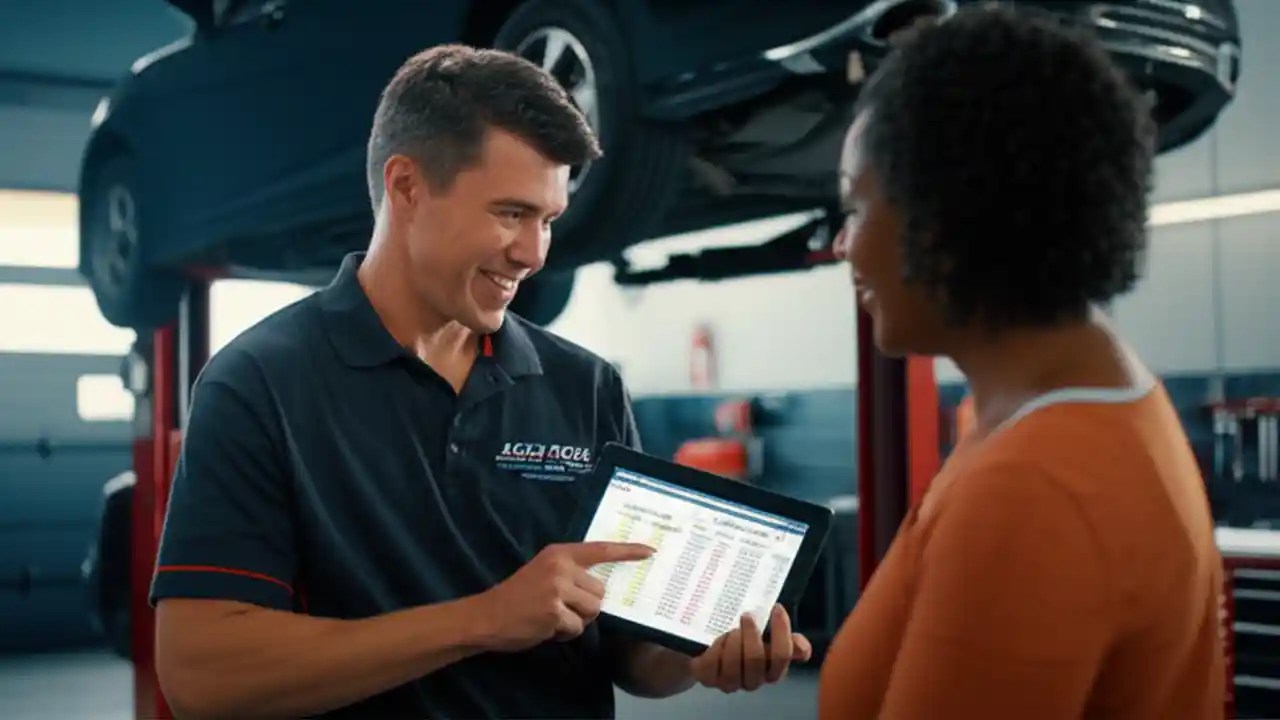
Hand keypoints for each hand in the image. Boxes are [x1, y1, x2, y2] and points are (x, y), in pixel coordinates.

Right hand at [475, 541, 653, 652]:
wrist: (486, 616)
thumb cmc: (517, 596)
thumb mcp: (544, 572)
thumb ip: (570, 573)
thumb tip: (602, 588)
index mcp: (559, 553)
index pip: (601, 550)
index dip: (628, 551)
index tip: (650, 552)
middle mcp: (561, 567)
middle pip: (599, 591)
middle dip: (586, 605)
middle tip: (561, 607)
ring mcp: (557, 589)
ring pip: (592, 610)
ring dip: (577, 620)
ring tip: (552, 617)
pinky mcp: (554, 613)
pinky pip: (577, 628)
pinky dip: (564, 633)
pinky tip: (546, 628)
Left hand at [690, 604, 811, 692]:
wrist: (709, 650)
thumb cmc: (744, 641)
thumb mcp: (766, 638)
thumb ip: (785, 641)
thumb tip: (802, 645)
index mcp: (772, 670)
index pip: (782, 656)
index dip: (782, 633)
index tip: (777, 608)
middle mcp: (753, 681)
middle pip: (756, 660)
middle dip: (751, 636)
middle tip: (747, 616)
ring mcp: (730, 683)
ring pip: (733, 665)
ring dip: (733, 642)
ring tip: (731, 629)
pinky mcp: (708, 679)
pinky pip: (712, 665)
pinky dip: (716, 648)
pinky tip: (717, 639)